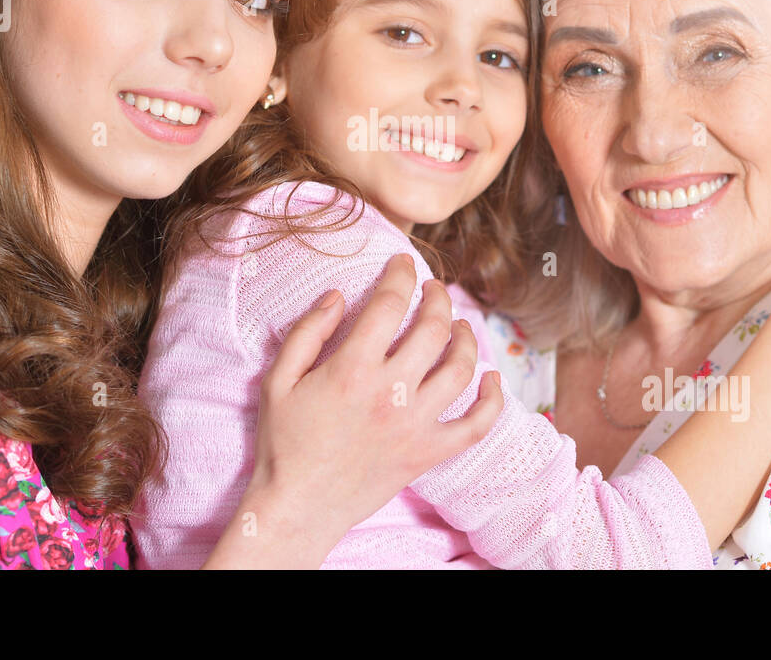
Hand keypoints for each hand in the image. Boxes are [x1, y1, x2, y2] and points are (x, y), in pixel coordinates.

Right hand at [212, 254, 502, 567]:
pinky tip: (491, 379)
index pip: (390, 304)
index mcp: (352, 369)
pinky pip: (475, 425)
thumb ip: (307, 331)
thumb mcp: (278, 379)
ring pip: (461, 368)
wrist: (296, 508)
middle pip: (433, 328)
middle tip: (433, 289)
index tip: (402, 262)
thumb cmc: (282, 443)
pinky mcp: (427, 454)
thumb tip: (337, 295)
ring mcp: (414, 425)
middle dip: (437, 297)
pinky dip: (492, 400)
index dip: (400, 275)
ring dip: (465, 337)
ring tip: (458, 324)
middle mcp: (390, 393)